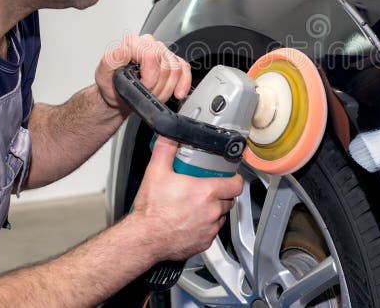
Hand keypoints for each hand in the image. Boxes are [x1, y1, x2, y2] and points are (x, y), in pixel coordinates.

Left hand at [96, 33, 191, 109]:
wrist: (118, 93)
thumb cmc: (111, 84)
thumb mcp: (103, 73)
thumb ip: (111, 59)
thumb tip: (124, 50)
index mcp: (132, 42)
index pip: (152, 55)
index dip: (150, 77)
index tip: (142, 87)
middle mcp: (148, 42)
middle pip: (166, 65)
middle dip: (157, 86)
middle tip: (145, 93)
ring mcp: (161, 51)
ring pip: (176, 70)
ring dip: (166, 88)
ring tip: (153, 93)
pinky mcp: (172, 60)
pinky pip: (185, 69)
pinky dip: (183, 83)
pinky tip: (178, 92)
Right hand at [131, 137, 243, 260]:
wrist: (144, 238)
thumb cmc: (151, 210)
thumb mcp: (156, 172)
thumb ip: (165, 148)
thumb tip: (170, 135)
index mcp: (206, 192)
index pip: (236, 184)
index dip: (234, 179)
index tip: (229, 177)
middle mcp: (211, 211)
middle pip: (229, 199)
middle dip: (221, 193)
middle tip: (206, 189)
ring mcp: (209, 229)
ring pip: (221, 216)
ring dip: (214, 210)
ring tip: (197, 205)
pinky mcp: (204, 243)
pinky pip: (212, 231)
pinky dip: (206, 226)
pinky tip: (191, 221)